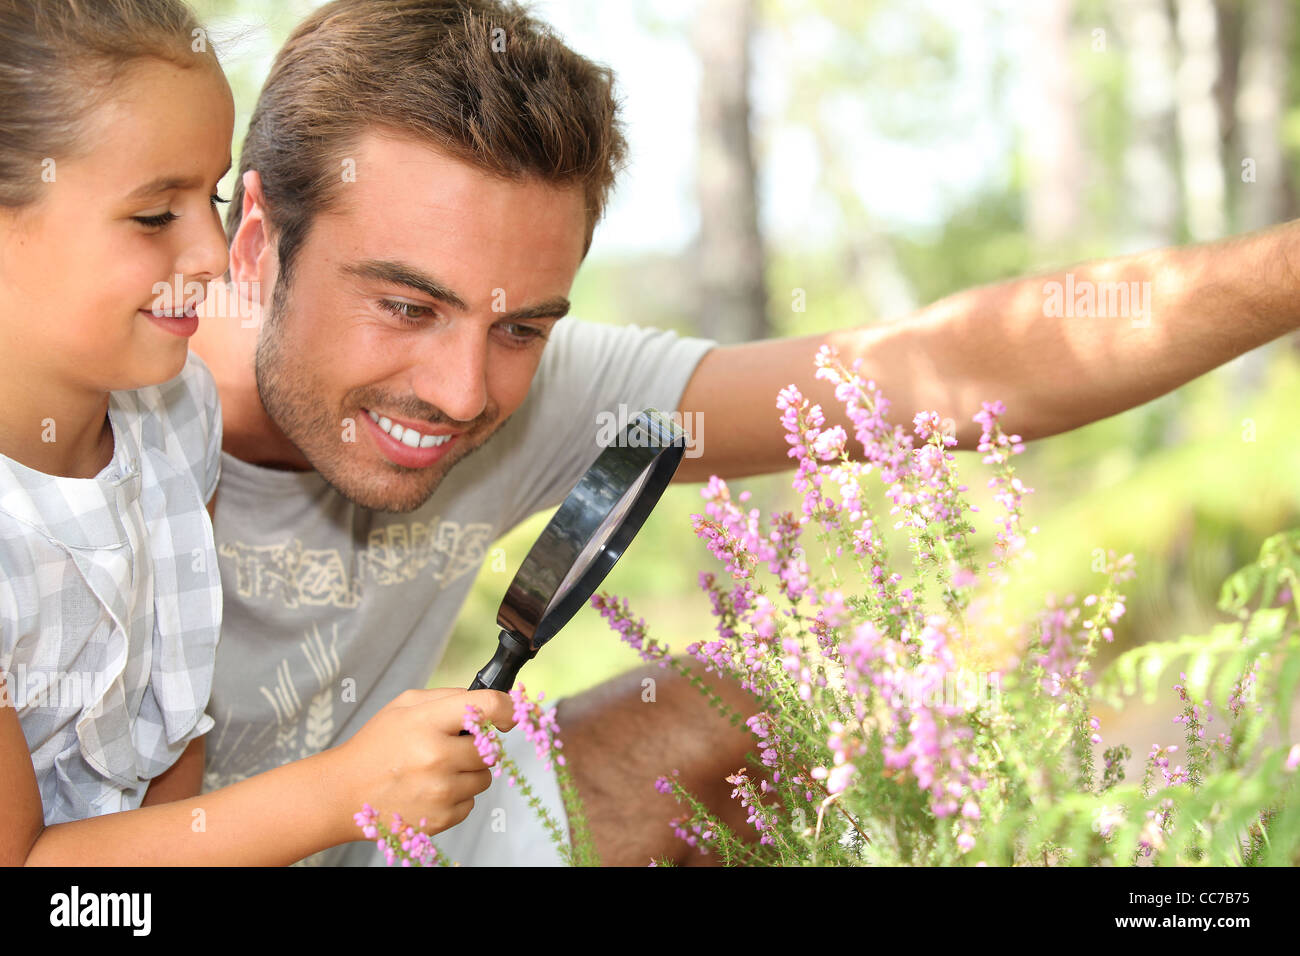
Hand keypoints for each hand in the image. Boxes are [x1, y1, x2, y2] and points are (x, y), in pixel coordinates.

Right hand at [324, 688, 516, 838]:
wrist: (343, 792)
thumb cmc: (376, 745)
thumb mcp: (405, 705)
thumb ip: (449, 697)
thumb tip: (492, 703)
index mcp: (428, 722)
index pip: (488, 707)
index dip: (507, 709)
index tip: (509, 714)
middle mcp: (436, 757)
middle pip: (491, 748)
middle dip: (478, 745)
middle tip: (453, 745)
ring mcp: (439, 791)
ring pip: (484, 777)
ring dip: (468, 772)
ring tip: (436, 769)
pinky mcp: (440, 818)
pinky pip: (471, 802)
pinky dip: (457, 796)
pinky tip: (430, 789)